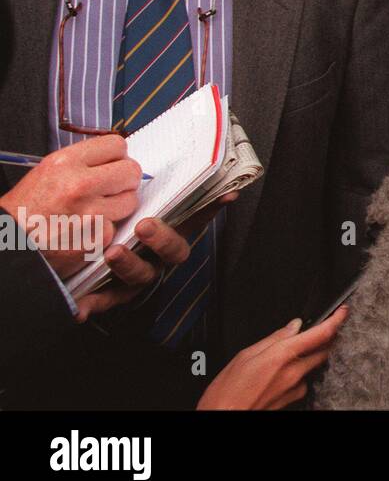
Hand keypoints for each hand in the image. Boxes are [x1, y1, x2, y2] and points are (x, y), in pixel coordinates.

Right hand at [0, 135, 140, 277]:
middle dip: (125, 180)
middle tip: (111, 189)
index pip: (117, 145)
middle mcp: (79, 185)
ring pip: (130, 200)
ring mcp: (90, 213)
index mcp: (66, 163)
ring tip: (95, 211)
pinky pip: (118, 227)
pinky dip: (106, 230)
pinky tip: (86, 230)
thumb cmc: (27, 208)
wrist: (10, 241)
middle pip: (132, 171)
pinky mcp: (97, 237)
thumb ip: (83, 162)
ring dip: (119, 206)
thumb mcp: (48, 171)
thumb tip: (116, 158)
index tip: (112, 165)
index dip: (117, 156)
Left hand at [74, 192, 238, 321]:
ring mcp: (137, 275)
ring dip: (129, 265)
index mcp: (167, 232)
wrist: (71, 243)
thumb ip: (152, 188)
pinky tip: (81, 309)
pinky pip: (104, 301)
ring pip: (141, 276)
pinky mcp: (109, 294)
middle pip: (173, 251)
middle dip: (162, 239)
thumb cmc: (108, 220)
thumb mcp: (129, 203)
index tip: (225, 195)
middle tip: (145, 226)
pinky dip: (93, 304)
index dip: (211, 208)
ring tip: (113, 253)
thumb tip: (196, 171)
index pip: (195, 218)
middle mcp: (157, 256)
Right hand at [197, 305, 349, 409]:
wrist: (222, 418)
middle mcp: (293, 372)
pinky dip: (297, 375)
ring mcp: (295, 388)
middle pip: (324, 350)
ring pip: (312, 367)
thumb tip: (292, 326)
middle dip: (325, 339)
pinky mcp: (293, 400)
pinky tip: (278, 376)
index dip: (337, 320)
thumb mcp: (244, 355)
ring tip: (283, 359)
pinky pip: (303, 383)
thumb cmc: (227, 392)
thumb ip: (273, 339)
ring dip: (307, 358)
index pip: (322, 334)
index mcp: (282, 355)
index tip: (342, 312)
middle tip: (316, 331)